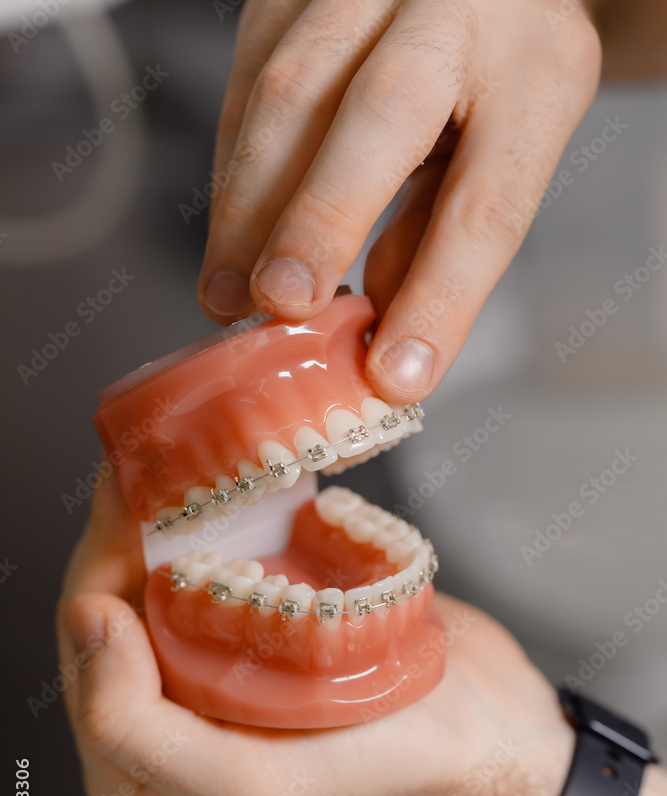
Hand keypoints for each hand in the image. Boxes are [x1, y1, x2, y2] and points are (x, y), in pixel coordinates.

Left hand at [57, 467, 572, 795]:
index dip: (104, 556)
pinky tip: (250, 470)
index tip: (140, 494)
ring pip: (173, 552)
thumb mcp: (245, 786)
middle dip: (142, 515)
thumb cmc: (379, 777)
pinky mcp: (273, 605)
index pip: (87, 635)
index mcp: (138, 750)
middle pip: (125, 580)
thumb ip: (134, 728)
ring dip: (183, 498)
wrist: (487, 744)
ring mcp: (222, 642)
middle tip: (175, 453)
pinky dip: (236, 503)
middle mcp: (171, 692)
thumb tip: (85, 621)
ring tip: (204, 448)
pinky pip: (233, 544)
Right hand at [197, 0, 600, 401]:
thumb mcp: (500, 151)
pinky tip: (230, 231)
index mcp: (536, 72)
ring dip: (250, 206)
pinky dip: (233, 166)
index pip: (487, 201)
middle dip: (323, 221)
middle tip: (283, 306)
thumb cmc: (495, 75)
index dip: (439, 296)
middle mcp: (462, 8)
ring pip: (292, 88)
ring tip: (228, 295)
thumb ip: (442, 236)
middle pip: (387, 114)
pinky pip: (249, 76)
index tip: (394, 375)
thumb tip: (378, 330)